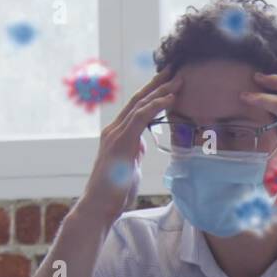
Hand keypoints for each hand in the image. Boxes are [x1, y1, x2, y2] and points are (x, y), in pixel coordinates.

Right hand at [80, 69, 181, 223]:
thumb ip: (134, 152)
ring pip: (140, 104)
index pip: (136, 108)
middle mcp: (114, 130)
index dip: (152, 94)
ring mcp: (116, 134)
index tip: (168, 83)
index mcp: (116, 135)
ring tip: (177, 80)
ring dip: (160, 90)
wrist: (99, 206)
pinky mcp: (120, 141)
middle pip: (138, 100)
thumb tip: (140, 145)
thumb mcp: (129, 166)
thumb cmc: (114, 192)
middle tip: (174, 70)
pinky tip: (169, 98)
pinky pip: (140, 117)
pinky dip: (156, 105)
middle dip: (157, 84)